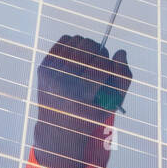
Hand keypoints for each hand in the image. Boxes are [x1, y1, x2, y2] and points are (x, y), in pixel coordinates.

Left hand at [34, 35, 131, 167]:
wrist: (57, 126)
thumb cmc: (91, 113)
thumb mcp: (113, 103)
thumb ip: (123, 77)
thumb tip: (120, 51)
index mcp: (80, 95)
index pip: (101, 65)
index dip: (109, 61)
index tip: (109, 66)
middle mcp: (62, 83)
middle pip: (88, 48)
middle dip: (100, 50)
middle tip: (101, 59)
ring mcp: (50, 74)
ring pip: (77, 40)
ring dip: (89, 46)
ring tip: (91, 56)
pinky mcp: (43, 67)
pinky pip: (64, 41)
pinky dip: (75, 43)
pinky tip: (79, 54)